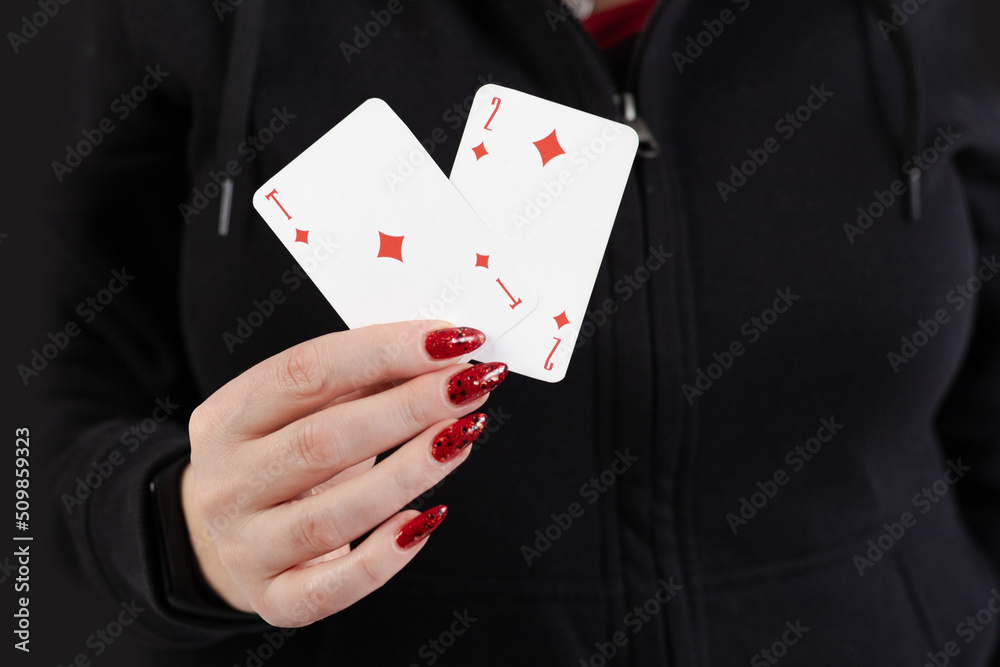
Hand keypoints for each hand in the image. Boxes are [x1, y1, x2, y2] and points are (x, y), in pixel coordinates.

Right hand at [180, 320, 505, 626]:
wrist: (232, 537)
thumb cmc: (285, 457)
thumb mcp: (304, 410)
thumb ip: (361, 380)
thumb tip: (440, 354)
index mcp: (226, 419)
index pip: (305, 372)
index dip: (382, 352)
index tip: (448, 340)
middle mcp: (226, 484)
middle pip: (322, 442)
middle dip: (407, 408)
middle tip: (469, 385)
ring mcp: (245, 548)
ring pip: (334, 516)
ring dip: (410, 472)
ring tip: (463, 437)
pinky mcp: (274, 599)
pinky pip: (334, 587)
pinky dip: (385, 557)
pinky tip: (429, 519)